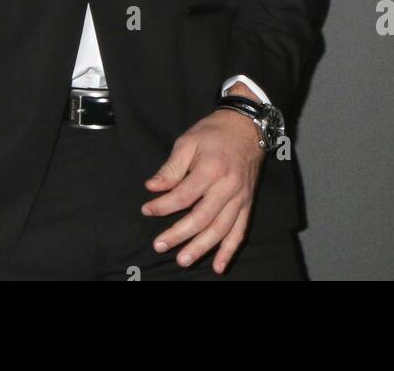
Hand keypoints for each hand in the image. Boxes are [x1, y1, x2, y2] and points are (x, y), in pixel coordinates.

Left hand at [141, 89, 266, 273]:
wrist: (246, 127)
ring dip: (201, 247)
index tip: (147, 210)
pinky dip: (229, 251)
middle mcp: (228, 187)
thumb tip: (152, 188)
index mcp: (211, 169)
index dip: (163, 206)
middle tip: (159, 245)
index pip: (184, 195)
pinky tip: (218, 266)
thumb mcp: (188, 142)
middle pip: (202, 217)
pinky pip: (239, 232)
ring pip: (220, 229)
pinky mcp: (247, 204)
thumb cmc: (213, 133)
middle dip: (179, 234)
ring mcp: (240, 198)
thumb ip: (171, 168)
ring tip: (183, 260)